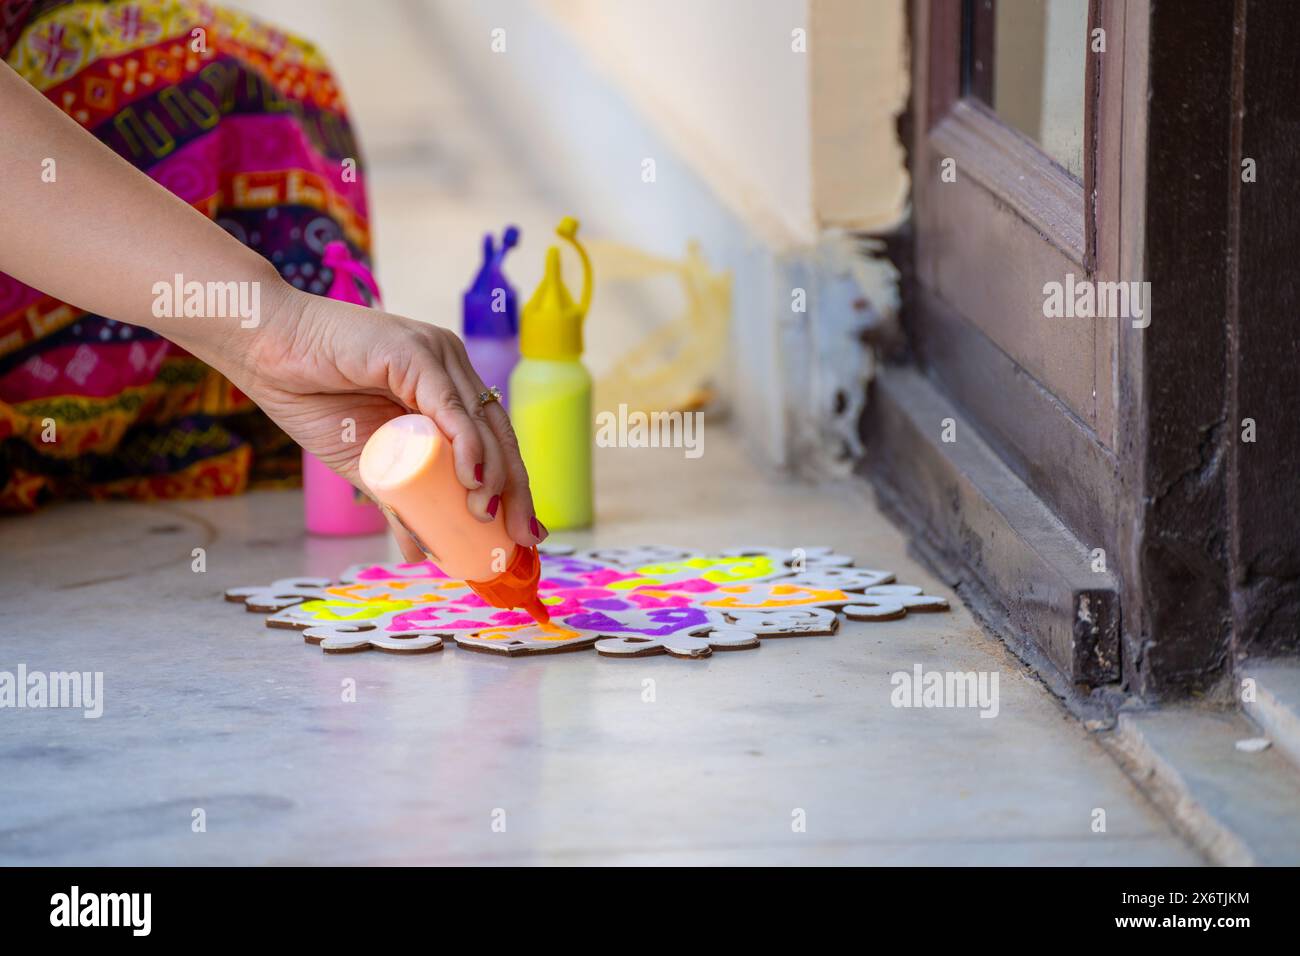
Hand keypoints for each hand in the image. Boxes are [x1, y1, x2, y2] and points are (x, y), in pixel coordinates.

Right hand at [235, 283, 542, 557]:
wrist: (263, 350)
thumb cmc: (310, 398)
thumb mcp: (367, 465)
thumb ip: (397, 500)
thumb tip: (421, 551)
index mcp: (446, 388)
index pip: (494, 441)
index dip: (515, 487)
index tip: (526, 533)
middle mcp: (451, 367)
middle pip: (499, 434)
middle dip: (517, 490)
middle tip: (525, 538)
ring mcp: (436, 356)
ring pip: (480, 422)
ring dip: (493, 475)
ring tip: (491, 519)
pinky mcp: (414, 352)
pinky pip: (449, 406)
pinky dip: (465, 445)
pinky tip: (473, 480)